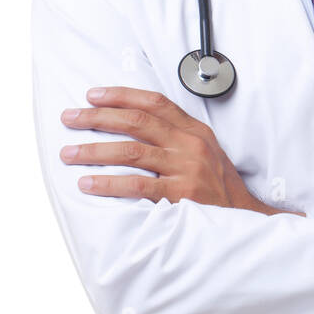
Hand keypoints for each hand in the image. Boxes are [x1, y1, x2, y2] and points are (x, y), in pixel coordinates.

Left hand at [58, 86, 301, 215]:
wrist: (244, 217)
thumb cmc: (219, 186)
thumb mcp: (205, 152)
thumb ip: (177, 136)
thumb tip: (134, 124)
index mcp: (195, 131)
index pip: (154, 103)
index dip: (121, 96)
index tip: (93, 95)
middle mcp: (190, 145)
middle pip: (137, 122)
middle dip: (97, 118)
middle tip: (70, 118)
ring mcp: (187, 168)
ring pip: (131, 151)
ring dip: (94, 151)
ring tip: (69, 153)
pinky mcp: (181, 193)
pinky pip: (137, 185)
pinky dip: (109, 184)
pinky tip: (89, 184)